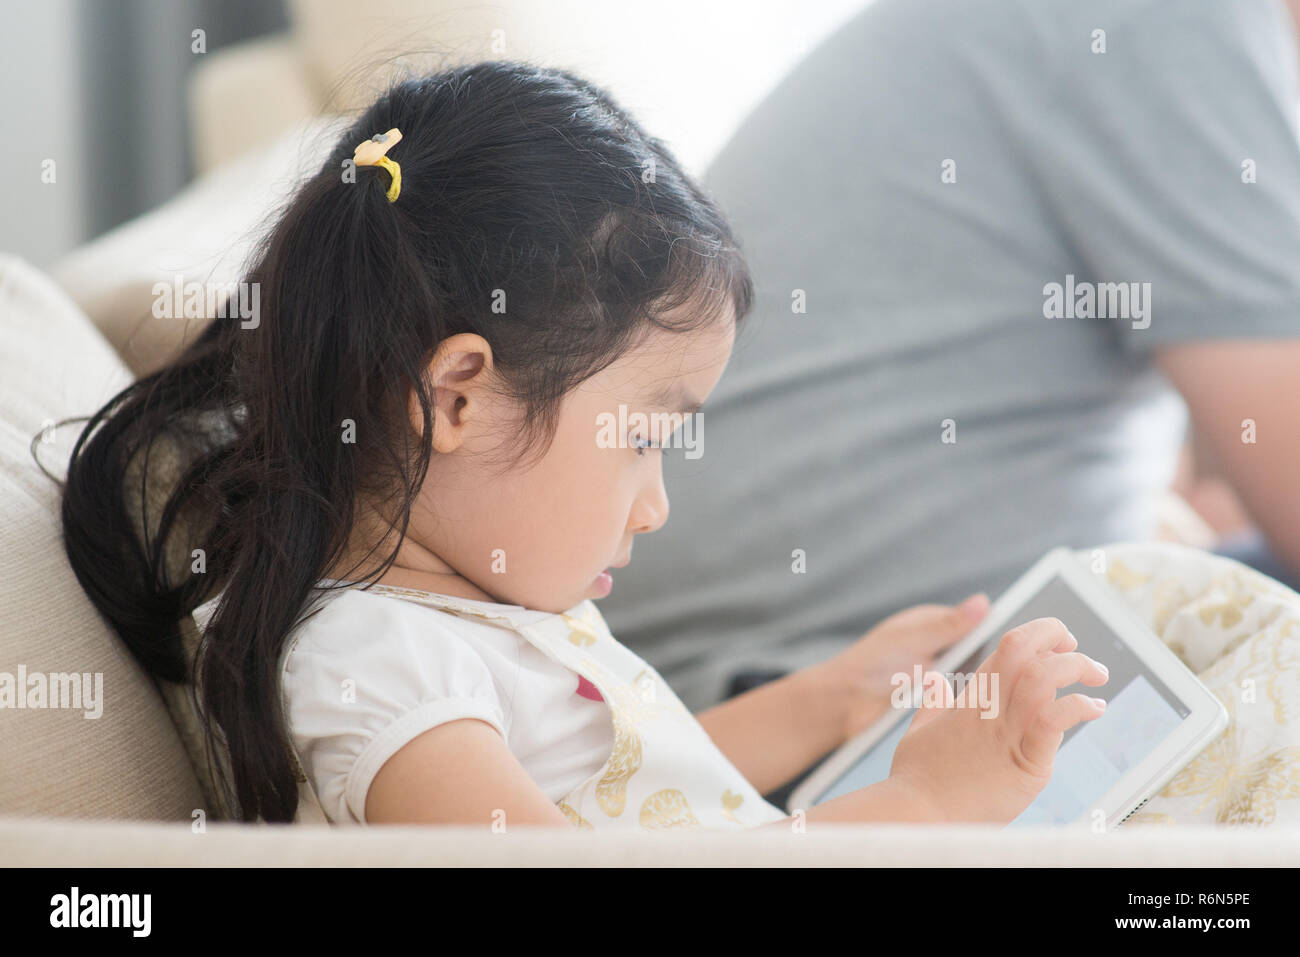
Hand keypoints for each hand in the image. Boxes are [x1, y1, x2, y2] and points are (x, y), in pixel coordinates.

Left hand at [813, 593, 990, 741]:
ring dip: (978, 685)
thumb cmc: (870, 664)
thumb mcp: (912, 641)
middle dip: (990, 663)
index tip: (1020, 646)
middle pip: (978, 652)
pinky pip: (960, 698)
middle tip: (1003, 676)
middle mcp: (938, 645)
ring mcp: (938, 672)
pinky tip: (974, 709)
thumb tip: (983, 602)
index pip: (976, 623)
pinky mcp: (934, 697)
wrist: (845, 704)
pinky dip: (966, 702)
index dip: (995, 633)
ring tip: (989, 696)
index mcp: (932, 623)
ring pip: (972, 678)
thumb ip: (948, 626)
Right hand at [887, 617, 1109, 823]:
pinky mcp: (1025, 763)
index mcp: (970, 698)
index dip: (1037, 636)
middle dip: (1057, 636)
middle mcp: (989, 707)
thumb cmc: (916, 779)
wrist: (917, 814)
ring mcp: (1007, 733)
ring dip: (1076, 667)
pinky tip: (1094, 709)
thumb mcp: (918, 732)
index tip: (1056, 644)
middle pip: (1024, 648)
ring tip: (1095, 677)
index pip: (1008, 648)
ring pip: (1043, 677)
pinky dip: (1079, 707)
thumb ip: (932, 703)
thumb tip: (935, 681)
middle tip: (1076, 650)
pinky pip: (1054, 720)